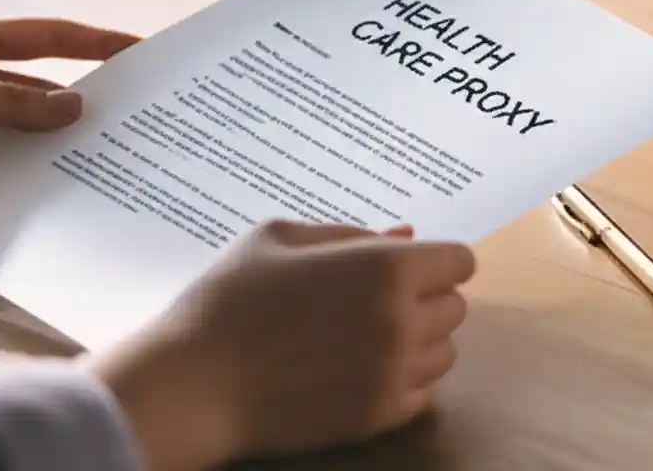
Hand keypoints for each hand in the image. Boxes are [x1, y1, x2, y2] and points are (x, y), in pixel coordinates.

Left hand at [0, 19, 138, 205]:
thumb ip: (13, 103)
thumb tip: (76, 108)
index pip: (50, 37)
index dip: (98, 42)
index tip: (144, 51)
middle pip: (43, 88)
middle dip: (87, 101)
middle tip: (139, 120)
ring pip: (25, 131)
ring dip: (58, 145)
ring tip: (109, 162)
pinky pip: (1, 163)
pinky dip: (28, 174)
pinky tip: (59, 191)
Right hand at [86, 221, 475, 470]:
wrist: (193, 383)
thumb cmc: (230, 299)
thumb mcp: (280, 238)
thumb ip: (350, 234)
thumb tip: (405, 235)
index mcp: (385, 268)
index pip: (459, 260)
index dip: (433, 259)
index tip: (405, 266)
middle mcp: (402, 322)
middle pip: (455, 306)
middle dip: (425, 298)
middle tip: (373, 300)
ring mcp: (395, 374)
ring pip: (445, 351)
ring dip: (419, 341)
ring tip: (365, 337)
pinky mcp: (379, 417)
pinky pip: (424, 393)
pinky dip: (404, 380)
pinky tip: (361, 369)